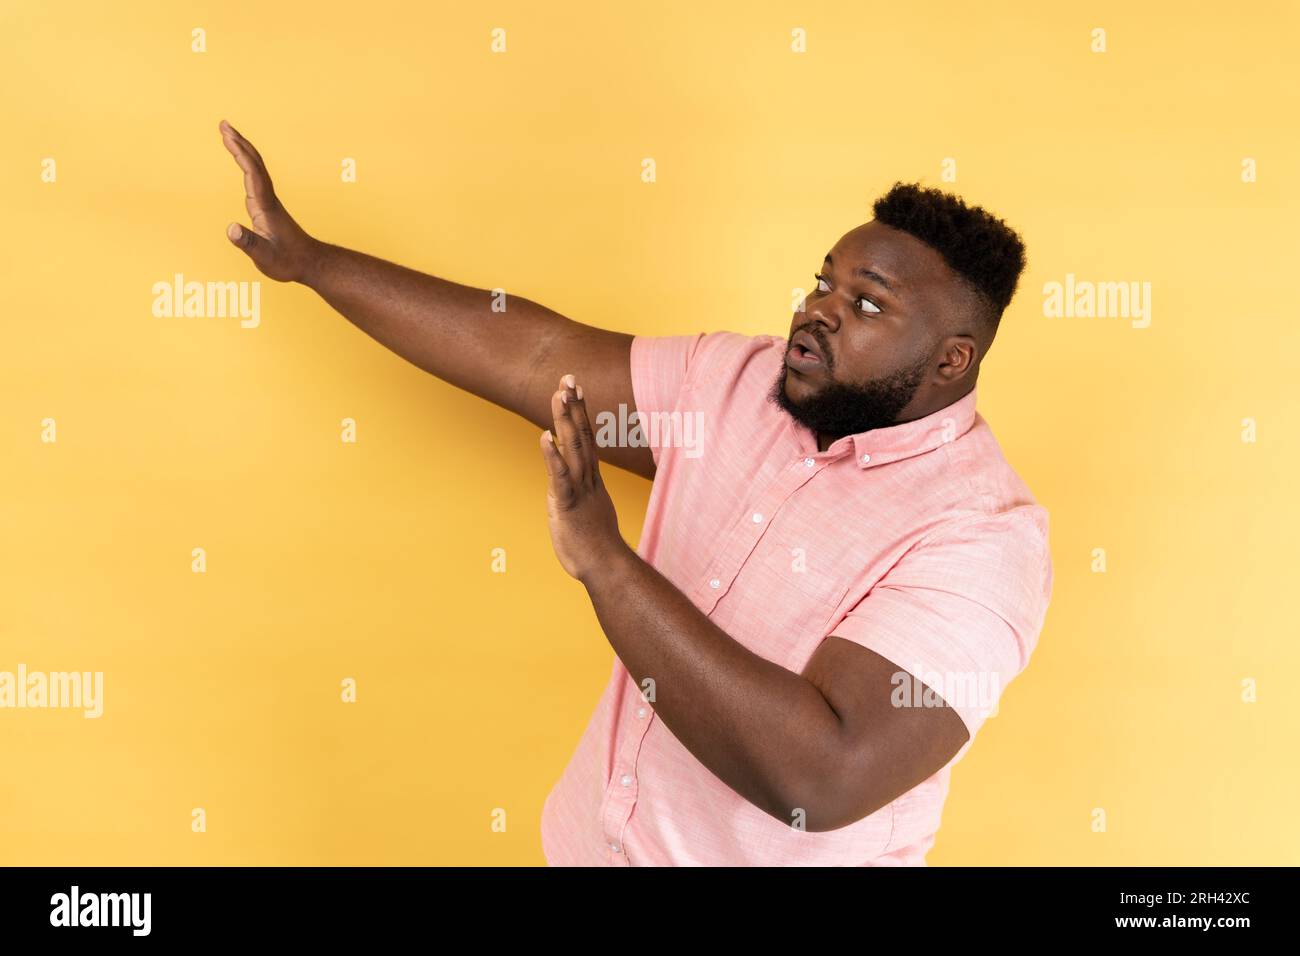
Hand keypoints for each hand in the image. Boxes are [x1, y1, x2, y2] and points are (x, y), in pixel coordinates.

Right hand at [219, 119, 319, 282]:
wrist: (310, 263)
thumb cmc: (288, 262)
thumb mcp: (264, 256)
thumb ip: (248, 243)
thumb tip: (230, 229)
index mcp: (266, 206)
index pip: (252, 174)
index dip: (240, 154)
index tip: (228, 136)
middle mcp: (268, 199)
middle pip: (255, 164)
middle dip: (239, 142)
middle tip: (224, 124)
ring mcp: (269, 201)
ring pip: (256, 168)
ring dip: (243, 150)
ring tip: (228, 135)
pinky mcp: (268, 207)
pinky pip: (256, 178)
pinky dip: (247, 164)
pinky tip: (242, 162)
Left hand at [539, 374, 628, 581]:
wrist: (606, 568)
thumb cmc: (597, 548)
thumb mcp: (589, 513)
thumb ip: (583, 497)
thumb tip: (578, 491)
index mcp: (591, 479)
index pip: (586, 439)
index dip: (581, 413)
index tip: (576, 389)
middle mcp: (587, 479)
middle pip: (581, 435)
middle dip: (574, 406)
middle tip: (568, 377)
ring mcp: (578, 490)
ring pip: (572, 449)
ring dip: (565, 420)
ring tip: (559, 394)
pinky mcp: (567, 504)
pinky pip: (560, 477)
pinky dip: (552, 456)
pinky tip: (544, 436)